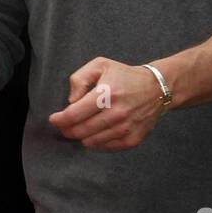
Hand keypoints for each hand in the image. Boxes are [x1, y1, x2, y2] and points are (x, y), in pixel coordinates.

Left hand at [47, 58, 166, 150]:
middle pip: (80, 131)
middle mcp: (116, 113)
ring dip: (81, 136)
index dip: (60, 119)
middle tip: (64, 125)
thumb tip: (71, 101)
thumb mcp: (100, 65)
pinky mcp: (132, 140)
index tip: (54, 119)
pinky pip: (105, 147)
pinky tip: (96, 132)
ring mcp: (125, 128)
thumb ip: (79, 79)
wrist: (157, 88)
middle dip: (67, 129)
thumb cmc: (125, 76)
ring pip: (90, 142)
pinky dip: (96, 142)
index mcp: (107, 93)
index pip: (75, 114)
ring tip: (81, 127)